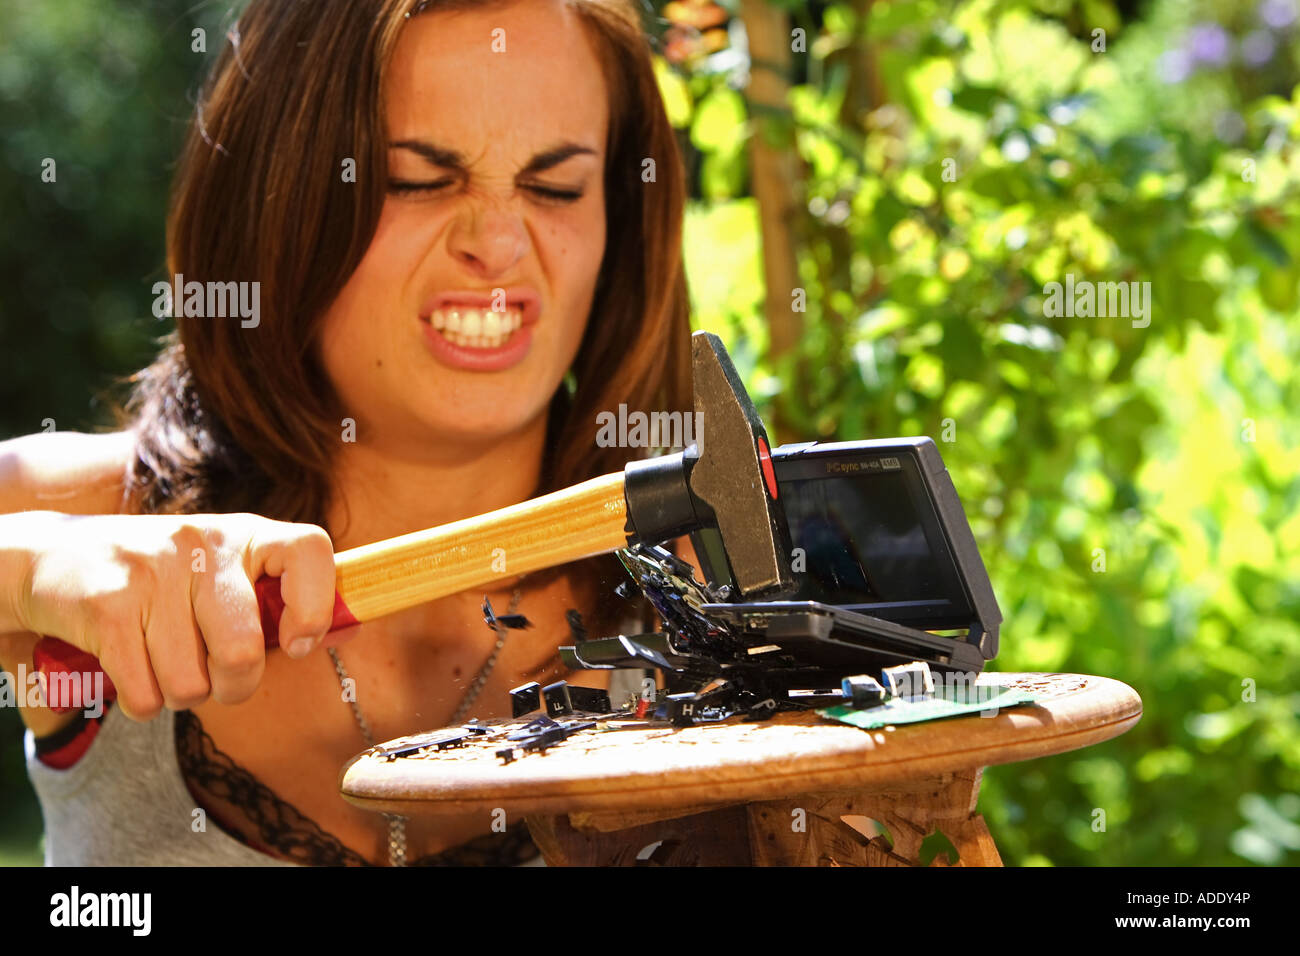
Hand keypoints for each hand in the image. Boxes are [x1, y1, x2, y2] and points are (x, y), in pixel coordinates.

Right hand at [7, 511, 337, 719]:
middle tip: (216, 677)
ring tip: (164, 663)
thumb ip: (277, 601)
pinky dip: (143, 701)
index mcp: (245, 532)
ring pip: (190, 684)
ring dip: (180, 694)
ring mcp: (152, 570)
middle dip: (233, 686)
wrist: (52, 557)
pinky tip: (132, 668)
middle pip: (242, 651)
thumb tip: (348, 629)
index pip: (311, 548)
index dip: (315, 607)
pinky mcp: (107, 605)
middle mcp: (202, 543)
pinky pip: (145, 694)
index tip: (297, 643)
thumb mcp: (221, 572)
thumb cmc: (160, 578)